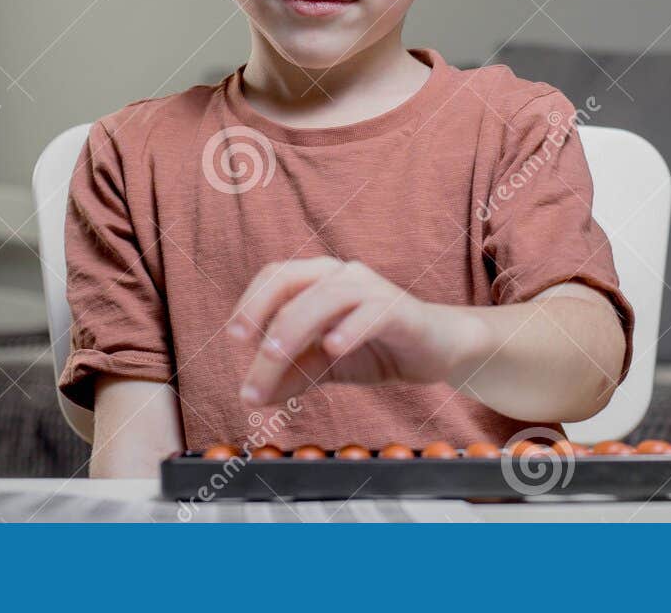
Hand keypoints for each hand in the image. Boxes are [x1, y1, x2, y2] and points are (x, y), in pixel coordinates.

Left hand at [226, 257, 480, 406]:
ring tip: (273, 356)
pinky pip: (369, 312)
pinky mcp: (398, 309)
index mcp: (319, 280)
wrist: (437, 350)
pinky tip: (332, 349)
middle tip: (245, 347)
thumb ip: (291, 374)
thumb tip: (251, 396)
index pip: (275, 277)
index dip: (250, 302)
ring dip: (293, 327)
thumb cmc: (376, 348)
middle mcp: (341, 275)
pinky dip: (348, 328)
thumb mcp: (325, 366)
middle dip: (262, 312)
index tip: (234, 338)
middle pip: (292, 282)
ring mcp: (370, 288)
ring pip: (324, 298)